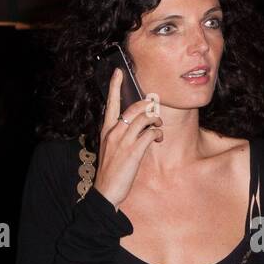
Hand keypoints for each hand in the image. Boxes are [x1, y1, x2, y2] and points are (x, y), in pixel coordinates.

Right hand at [95, 68, 162, 207]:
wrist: (105, 192)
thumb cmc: (111, 170)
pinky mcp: (133, 152)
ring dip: (155, 120)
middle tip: (154, 111)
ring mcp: (123, 141)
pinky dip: (156, 134)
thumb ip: (119, 134)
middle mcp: (113, 132)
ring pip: (143, 118)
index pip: (110, 103)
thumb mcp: (110, 148)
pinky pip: (149, 134)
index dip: (115, 86)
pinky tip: (157, 139)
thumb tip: (135, 124)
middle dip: (148, 106)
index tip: (119, 72)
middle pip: (133, 107)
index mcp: (106, 130)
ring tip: (157, 127)